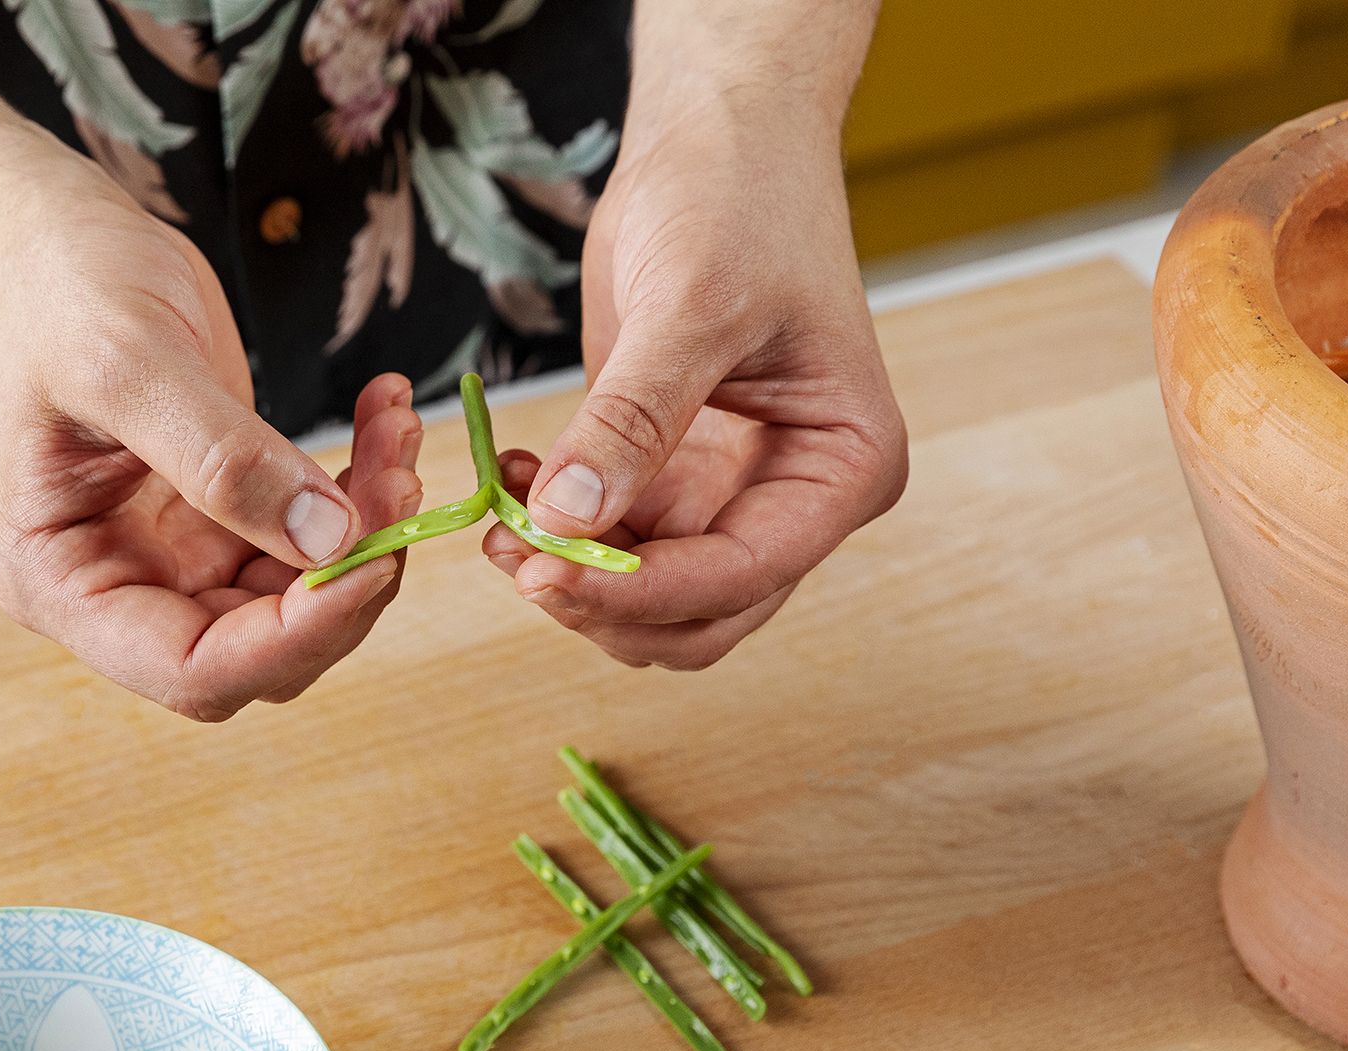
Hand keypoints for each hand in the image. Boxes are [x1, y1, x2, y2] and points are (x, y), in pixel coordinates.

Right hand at [0, 161, 421, 719]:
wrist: (46, 237)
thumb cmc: (56, 291)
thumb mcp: (130, 363)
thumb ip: (225, 459)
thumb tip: (331, 540)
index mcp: (63, 586)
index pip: (195, 670)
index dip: (294, 637)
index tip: (374, 560)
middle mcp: (121, 593)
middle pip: (265, 651)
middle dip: (348, 578)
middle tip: (402, 478)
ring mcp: (177, 563)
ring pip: (306, 602)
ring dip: (371, 530)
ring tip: (396, 429)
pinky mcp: (225, 524)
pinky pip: (315, 542)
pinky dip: (363, 490)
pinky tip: (383, 419)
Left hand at [483, 104, 907, 669]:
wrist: (717, 138)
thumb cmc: (738, 200)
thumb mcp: (689, 308)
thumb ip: (632, 421)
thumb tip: (566, 521)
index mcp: (844, 470)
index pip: (746, 574)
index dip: (646, 592)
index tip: (549, 575)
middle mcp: (795, 500)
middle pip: (700, 615)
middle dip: (607, 603)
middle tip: (516, 560)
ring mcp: (730, 495)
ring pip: (648, 598)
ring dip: (573, 577)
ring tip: (502, 518)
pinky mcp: (669, 477)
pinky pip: (610, 544)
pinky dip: (556, 534)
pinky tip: (513, 481)